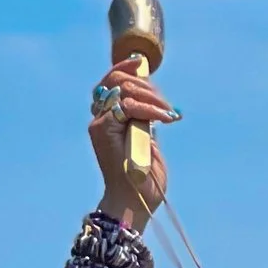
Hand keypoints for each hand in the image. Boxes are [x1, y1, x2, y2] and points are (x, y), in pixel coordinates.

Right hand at [86, 56, 178, 224]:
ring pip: (121, 90)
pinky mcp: (103, 131)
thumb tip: (152, 101)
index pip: (110, 82)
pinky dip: (148, 108)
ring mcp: (99, 124)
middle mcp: (99, 118)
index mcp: (107, 119)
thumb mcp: (147, 141)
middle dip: (146, 86)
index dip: (125, 68)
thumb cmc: (144, 179)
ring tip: (168, 113)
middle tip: (167, 106)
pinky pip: (126, 107)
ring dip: (150, 97)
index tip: (142, 64)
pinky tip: (164, 118)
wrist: (135, 203)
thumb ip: (144, 120)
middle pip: (116, 81)